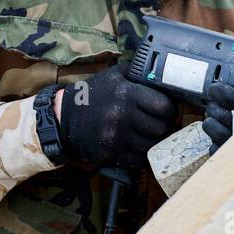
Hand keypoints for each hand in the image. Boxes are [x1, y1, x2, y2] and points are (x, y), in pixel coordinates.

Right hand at [57, 61, 177, 170]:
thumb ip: (137, 71)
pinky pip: (137, 162)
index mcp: (127, 94)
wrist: (64, 117)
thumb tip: (162, 71)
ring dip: (152, 143)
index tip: (165, 111)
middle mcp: (123, 116)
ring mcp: (117, 137)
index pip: (164, 107)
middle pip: (161, 129)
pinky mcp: (110, 154)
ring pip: (151, 147)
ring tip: (147, 136)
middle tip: (158, 125)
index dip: (168, 110)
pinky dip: (139, 157)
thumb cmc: (94, 95)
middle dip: (163, 127)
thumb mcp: (114, 76)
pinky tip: (135, 148)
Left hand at [201, 21, 233, 153]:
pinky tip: (215, 131)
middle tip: (213, 100)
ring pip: (221, 133)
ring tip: (212, 115)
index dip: (230, 96)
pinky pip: (219, 150)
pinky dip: (213, 141)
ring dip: (212, 122)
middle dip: (217, 108)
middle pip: (232, 118)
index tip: (217, 88)